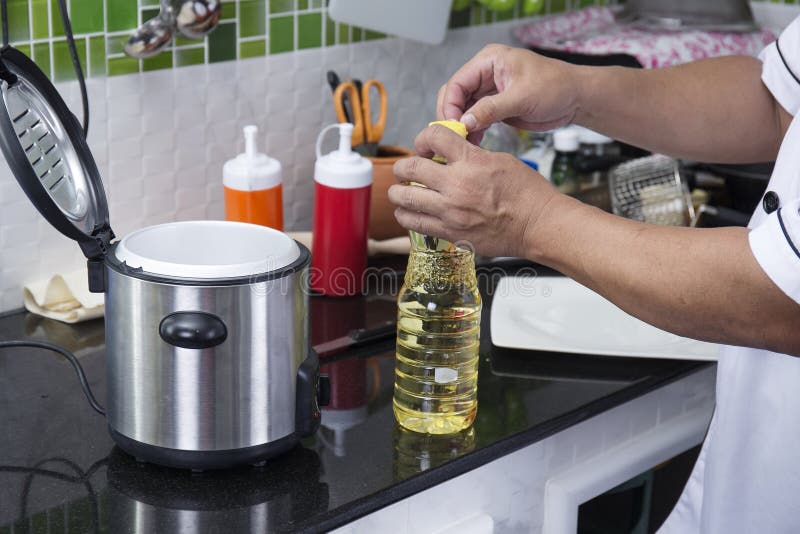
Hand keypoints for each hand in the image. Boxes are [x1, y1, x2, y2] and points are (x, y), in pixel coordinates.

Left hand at [389, 124, 561, 257]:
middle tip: (403, 169)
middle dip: (402, 166)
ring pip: (405, 198)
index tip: (425, 145)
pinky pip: (415, 223)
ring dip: (398, 193)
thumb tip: (451, 156)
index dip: (423, 137)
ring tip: (399, 192)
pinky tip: (407, 213)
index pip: (433, 136)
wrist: (538, 225)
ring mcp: (451, 211)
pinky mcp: (451, 232)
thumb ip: (471, 156)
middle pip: (410, 167)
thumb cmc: (528, 193)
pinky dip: (406, 216)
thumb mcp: (501, 160)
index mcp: (471, 161)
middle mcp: (456, 185)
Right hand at [436, 44, 579, 143]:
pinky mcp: (495, 107)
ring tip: (464, 145)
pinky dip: (472, 131)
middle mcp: (485, 74)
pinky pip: (475, 119)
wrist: (576, 99)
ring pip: (463, 109)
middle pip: (455, 95)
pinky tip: (473, 144)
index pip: (457, 82)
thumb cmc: (555, 87)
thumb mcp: (522, 98)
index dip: (451, 105)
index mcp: (489, 61)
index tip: (453, 126)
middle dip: (452, 116)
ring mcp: (489, 91)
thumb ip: (491, 109)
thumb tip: (464, 122)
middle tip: (454, 138)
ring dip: (461, 127)